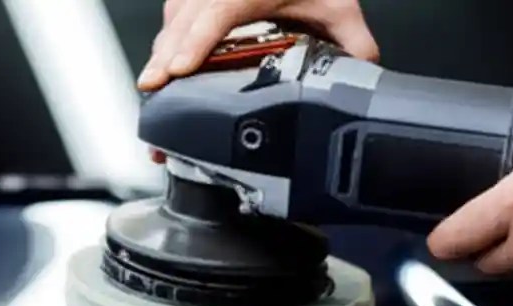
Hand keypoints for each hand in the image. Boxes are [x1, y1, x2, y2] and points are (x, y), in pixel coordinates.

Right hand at [137, 0, 378, 91]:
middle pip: (185, 17)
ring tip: (153, 90)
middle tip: (153, 89)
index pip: (218, 9)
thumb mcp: (338, 5)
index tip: (181, 69)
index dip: (197, 40)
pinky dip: (166, 45)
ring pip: (174, 18)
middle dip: (166, 56)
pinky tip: (163, 71)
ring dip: (161, 54)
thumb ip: (352, 43)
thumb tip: (358, 77)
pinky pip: (174, 18)